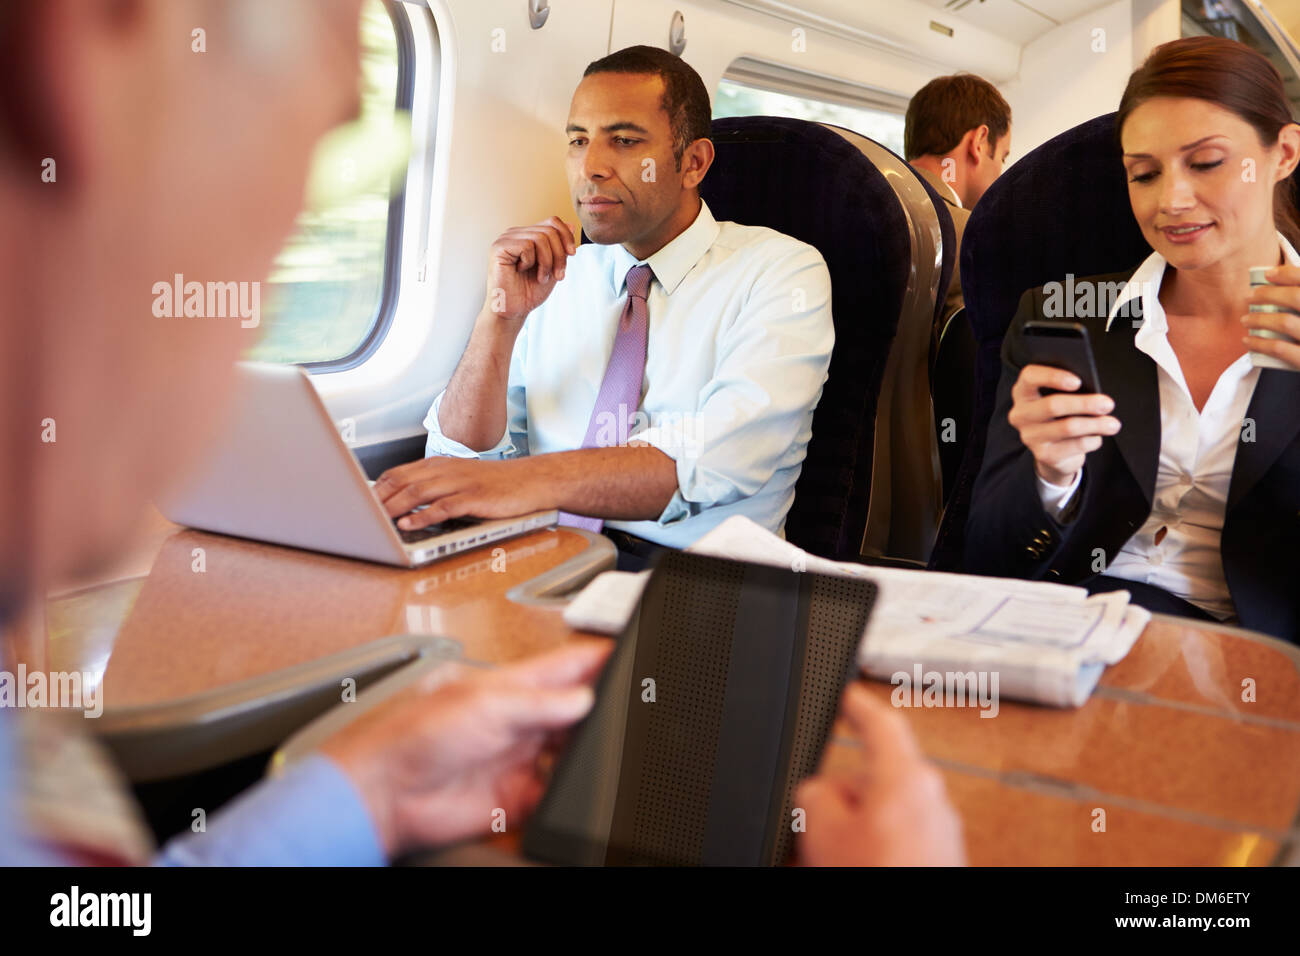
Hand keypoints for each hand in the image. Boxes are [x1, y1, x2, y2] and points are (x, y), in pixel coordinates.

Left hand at [319, 640, 610, 856]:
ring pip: (575, 752)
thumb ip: (539, 702)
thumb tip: (584, 698)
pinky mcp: (520, 797)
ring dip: (590, 751)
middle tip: (629, 708)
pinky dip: (573, 792)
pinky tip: (578, 785)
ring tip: (606, 748)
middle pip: (580, 710)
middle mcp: (523, 720)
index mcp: (515, 685)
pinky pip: (560, 794)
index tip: (632, 652)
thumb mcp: (484, 704)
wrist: (388, 792)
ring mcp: (523, 758)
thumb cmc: (416, 734)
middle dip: (604, 709)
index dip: (600, 657)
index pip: (569, 665)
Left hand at [373, 456, 550, 528]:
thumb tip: (404, 503)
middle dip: (379, 499)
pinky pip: (443, 507)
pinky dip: (423, 516)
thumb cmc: (497, 484)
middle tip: (361, 515)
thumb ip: (435, 486)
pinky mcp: (474, 498)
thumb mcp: (461, 478)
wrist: (532, 480)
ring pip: (418, 492)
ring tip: (378, 521)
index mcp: (440, 464)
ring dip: (394, 507)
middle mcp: (447, 470)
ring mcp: (461, 483)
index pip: (399, 473)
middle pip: (403, 481)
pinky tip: (409, 524)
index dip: (377, 488)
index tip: (360, 503)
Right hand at [485, 217, 577, 322]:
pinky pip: (526, 246)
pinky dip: (530, 262)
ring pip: (540, 238)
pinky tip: (522, 271)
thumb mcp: (553, 267)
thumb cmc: (530, 292)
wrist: (514, 311)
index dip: (566, 236)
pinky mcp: (499, 247)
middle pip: (549, 230)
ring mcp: (506, 239)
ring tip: (541, 277)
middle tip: (557, 275)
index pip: (552, 222)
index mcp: (527, 235)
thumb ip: (560, 248)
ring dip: (547, 262)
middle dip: (559, 255)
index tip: (572, 254)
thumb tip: (571, 225)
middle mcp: (516, 234)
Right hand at [796, 684, 965, 865]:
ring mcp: (941, 828)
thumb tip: (819, 791)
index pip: (882, 723)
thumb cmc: (880, 876)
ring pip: (884, 808)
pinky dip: (877, 845)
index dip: (858, 704)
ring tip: (841, 858)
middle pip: (875, 775)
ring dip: (859, 826)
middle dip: (845, 796)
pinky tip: (859, 863)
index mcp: (908, 779)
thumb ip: (814, 793)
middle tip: (821, 825)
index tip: (848, 693)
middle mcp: (933, 798)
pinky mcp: (941, 853)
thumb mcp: (821, 830)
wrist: (917, 933)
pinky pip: (898, 832)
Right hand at [1007, 364, 1119, 485]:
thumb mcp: (1061, 398)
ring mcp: (1030, 436)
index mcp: (1023, 392)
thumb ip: (1070, 391)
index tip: (1078, 381)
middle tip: (1107, 404)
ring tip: (1113, 424)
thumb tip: (1094, 392)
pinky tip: (1097, 437)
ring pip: (1068, 427)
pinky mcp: (1043, 455)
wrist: (1053, 452)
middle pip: (1053, 405)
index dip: (1053, 377)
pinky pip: (1076, 445)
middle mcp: (1021, 414)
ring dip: (1096, 424)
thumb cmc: (1061, 416)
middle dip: (1085, 404)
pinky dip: (1093, 440)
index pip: (1030, 377)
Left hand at [1243, 265, 1299, 370]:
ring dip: (1259, 318)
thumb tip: (1280, 284)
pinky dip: (1260, 344)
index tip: (1269, 274)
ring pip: (1286, 322)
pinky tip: (1247, 341)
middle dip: (1269, 294)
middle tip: (1250, 297)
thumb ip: (1299, 302)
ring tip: (1245, 320)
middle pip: (1297, 297)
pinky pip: (1281, 349)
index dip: (1289, 274)